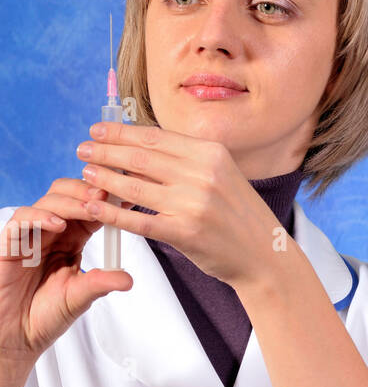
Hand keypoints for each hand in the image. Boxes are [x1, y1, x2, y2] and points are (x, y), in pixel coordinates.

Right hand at [0, 176, 132, 365]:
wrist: (17, 335)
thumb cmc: (45, 315)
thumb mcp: (80, 298)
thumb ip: (101, 283)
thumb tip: (128, 278)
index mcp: (71, 241)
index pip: (88, 211)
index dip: (105, 202)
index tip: (125, 197)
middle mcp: (50, 233)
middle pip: (66, 195)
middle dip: (87, 192)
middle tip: (105, 196)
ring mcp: (30, 236)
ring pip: (46, 202)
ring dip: (69, 202)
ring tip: (88, 208)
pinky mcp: (9, 245)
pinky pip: (21, 221)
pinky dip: (40, 217)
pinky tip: (58, 224)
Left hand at [75, 122, 287, 288]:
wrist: (265, 256)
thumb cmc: (239, 217)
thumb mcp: (222, 176)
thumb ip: (188, 161)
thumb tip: (141, 149)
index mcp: (211, 153)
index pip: (155, 137)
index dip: (121, 133)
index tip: (98, 131)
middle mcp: (202, 173)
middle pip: (140, 157)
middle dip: (105, 151)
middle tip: (82, 149)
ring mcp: (194, 203)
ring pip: (135, 186)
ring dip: (104, 179)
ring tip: (86, 175)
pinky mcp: (185, 232)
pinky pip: (139, 220)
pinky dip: (114, 214)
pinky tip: (97, 209)